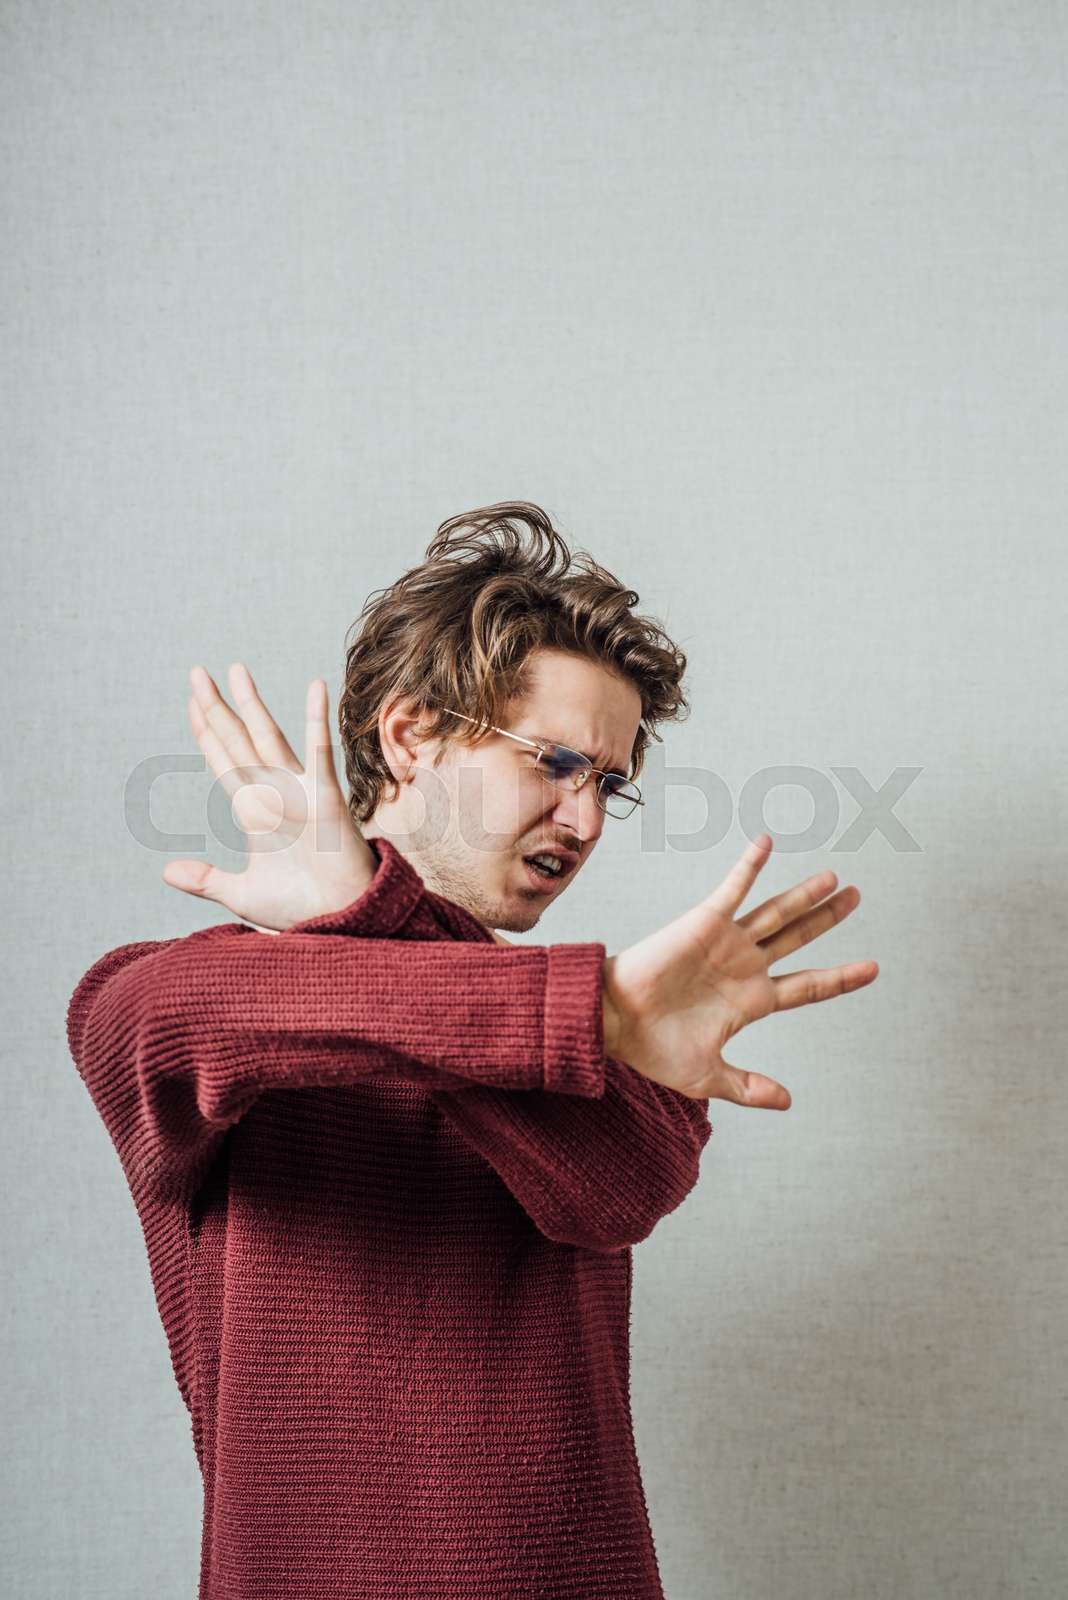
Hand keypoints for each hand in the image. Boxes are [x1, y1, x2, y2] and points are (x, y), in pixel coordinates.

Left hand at [161, 663, 375, 931]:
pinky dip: (316, 720)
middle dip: (216, 707)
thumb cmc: (300, 908)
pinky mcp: (326, 797)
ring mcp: (299, 792)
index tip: (192, 703)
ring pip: (268, 738)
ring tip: (236, 669)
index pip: (223, 762)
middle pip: (238, 740)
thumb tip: (165, 871)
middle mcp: (273, 794)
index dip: (206, 732)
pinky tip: (316, 687)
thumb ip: (206, 880)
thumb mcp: (242, 894)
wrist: (343, 922)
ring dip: (252, 704)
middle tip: (196, 672)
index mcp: (253, 812)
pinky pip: (320, 752)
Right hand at [601, 834, 877, 1106]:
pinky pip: (733, 890)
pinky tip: (766, 843)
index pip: (807, 986)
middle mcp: (745, 966)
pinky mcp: (704, 923)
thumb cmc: (654, 1049)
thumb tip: (789, 1102)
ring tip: (833, 878)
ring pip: (776, 912)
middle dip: (828, 918)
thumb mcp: (708, 1076)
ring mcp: (727, 942)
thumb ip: (749, 1087)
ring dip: (804, 895)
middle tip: (856, 896)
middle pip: (798, 937)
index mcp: (752, 1001)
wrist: (614, 1023)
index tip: (872, 969)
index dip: (840, 978)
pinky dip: (750, 867)